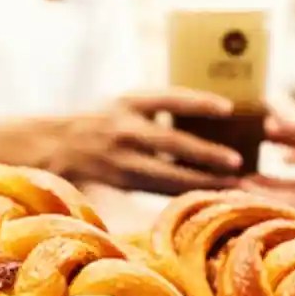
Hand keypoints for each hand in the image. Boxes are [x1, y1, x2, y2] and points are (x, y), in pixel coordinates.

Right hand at [47, 87, 243, 194]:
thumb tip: (214, 114)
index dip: (199, 103)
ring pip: (167, 175)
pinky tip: (208, 196)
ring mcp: (120, 159)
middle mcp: (124, 129)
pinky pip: (158, 191)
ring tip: (233, 186)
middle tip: (238, 160)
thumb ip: (160, 109)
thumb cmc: (104, 122)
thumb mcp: (126, 104)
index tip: (228, 108)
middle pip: (171, 142)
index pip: (169, 99)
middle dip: (207, 153)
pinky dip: (185, 193)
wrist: (56, 146)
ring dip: (202, 181)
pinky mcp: (121, 183)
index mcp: (130, 102)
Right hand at [240, 96, 294, 209]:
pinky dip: (260, 195)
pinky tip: (240, 187)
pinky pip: (279, 200)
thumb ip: (289, 116)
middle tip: (231, 155)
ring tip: (229, 175)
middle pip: (280, 167)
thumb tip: (266, 97)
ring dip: (254, 182)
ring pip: (275, 187)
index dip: (267, 136)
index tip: (244, 129)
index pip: (288, 141)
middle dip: (258, 161)